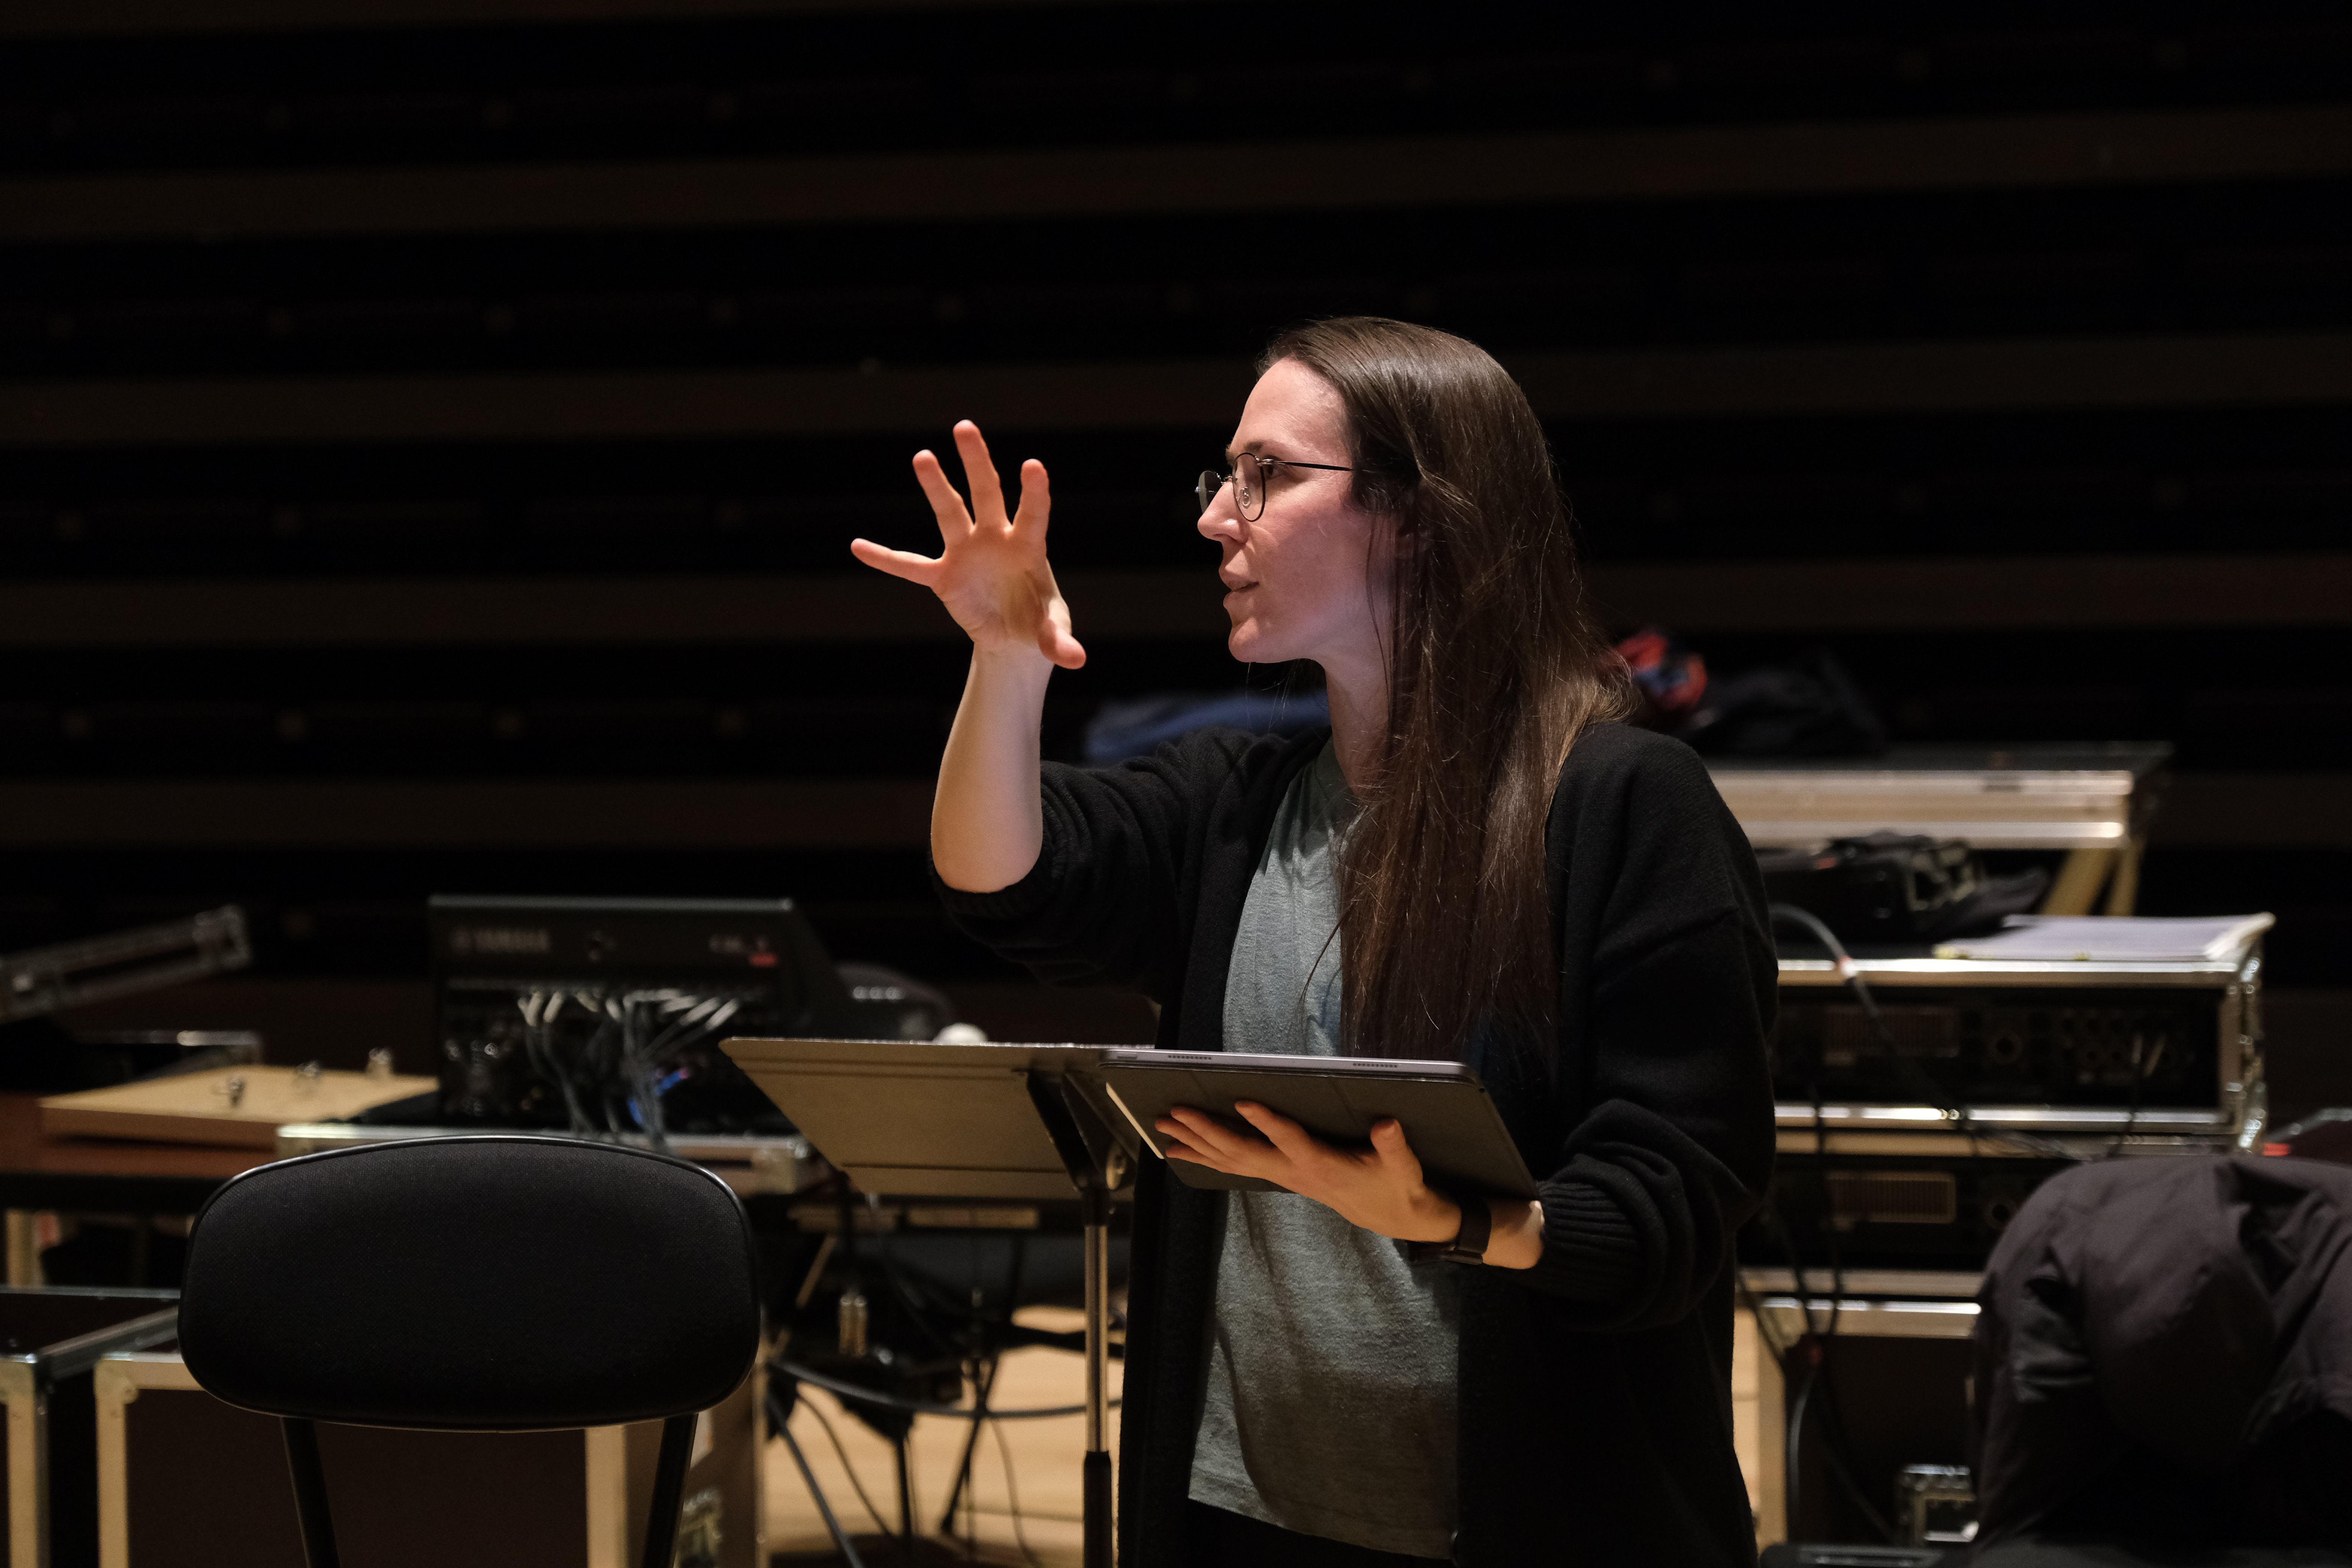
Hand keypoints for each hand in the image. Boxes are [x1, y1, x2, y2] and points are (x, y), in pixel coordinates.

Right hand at [850, 419, 1084, 669]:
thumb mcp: (1053, 635)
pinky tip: (858, 547)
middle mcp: (995, 540)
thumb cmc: (1040, 624)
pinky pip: (910, 567)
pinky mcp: (944, 577)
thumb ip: (1060, 642)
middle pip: (986, 494)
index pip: (1033, 513)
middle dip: (977, 463)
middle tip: (965, 427)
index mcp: (1028, 547)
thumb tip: (1075, 660)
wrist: (1016, 637)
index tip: (1032, 465)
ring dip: (936, 486)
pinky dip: (885, 559)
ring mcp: (966, 554)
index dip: (1034, 492)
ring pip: (949, 514)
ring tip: (923, 456)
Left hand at [1157, 1102, 1548, 1267]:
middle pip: (1244, 1152)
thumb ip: (1394, 1146)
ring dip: (1198, 1142)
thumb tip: (1387, 1124)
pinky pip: (1236, 1167)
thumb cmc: (1397, 1185)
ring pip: (1233, 1160)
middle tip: (1175, 1112)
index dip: (1269, 1123)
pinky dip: (1207, 1157)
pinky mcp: (1281, 1175)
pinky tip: (1183, 1149)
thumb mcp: (1404, 1168)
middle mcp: (1295, 1172)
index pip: (1291, 1141)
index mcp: (1322, 1166)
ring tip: (1164, 1127)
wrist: (1392, 1215)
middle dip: (1207, 1131)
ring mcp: (1284, 1176)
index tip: (1244, 1100)